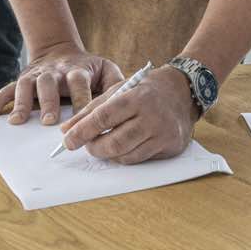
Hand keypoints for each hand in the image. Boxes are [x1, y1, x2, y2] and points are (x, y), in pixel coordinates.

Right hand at [0, 48, 122, 124]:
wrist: (61, 51)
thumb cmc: (88, 69)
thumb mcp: (106, 69)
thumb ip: (116, 83)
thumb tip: (127, 100)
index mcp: (77, 69)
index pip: (79, 82)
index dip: (81, 98)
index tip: (83, 115)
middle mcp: (54, 72)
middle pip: (50, 83)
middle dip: (48, 101)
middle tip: (48, 121)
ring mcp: (36, 75)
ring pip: (26, 85)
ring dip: (21, 102)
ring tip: (17, 121)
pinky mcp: (22, 80)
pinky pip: (6, 89)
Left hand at [56, 64, 196, 163]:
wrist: (184, 91)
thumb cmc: (146, 90)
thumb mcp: (118, 90)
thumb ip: (91, 110)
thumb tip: (67, 130)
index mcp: (136, 97)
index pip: (103, 118)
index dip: (82, 132)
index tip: (67, 141)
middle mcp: (152, 116)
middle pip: (114, 142)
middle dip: (94, 148)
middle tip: (86, 146)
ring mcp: (163, 133)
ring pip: (126, 155)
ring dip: (109, 154)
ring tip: (103, 145)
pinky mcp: (170, 147)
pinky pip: (140, 159)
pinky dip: (126, 156)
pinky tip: (123, 147)